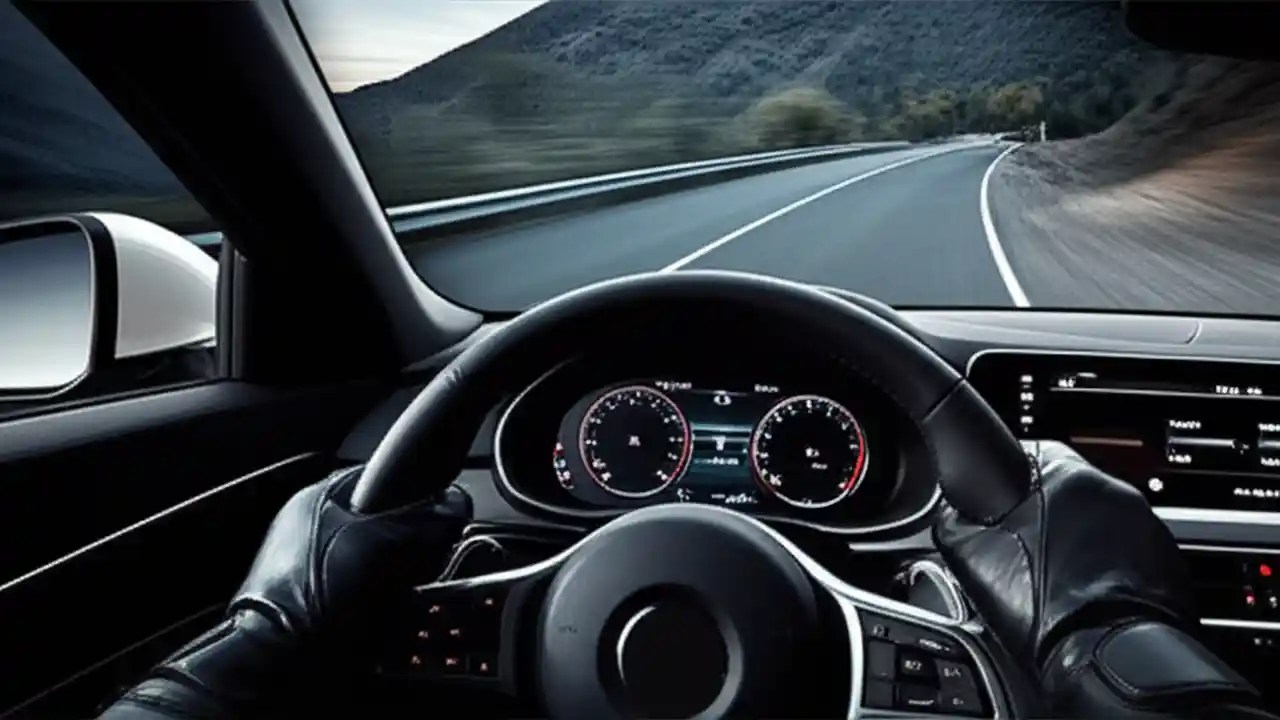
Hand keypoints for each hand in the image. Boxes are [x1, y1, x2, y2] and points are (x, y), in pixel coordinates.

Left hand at [102, 467, 469, 718]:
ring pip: (391, 563)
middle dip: (413, 545)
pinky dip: (393, 607)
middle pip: (394, 524)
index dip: (418, 496)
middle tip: (417, 564)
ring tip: (400, 595)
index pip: (388, 478)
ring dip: (405, 579)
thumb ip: (423, 517)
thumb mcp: (379, 542)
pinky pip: (382, 597)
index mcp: (320, 499)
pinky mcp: (334, 608)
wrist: (279, 670)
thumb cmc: (307, 601)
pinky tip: (390, 616)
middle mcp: (320, 531)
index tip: (435, 520)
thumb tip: (455, 505)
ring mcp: (323, 572)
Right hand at [935, 440, 1261, 716]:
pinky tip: (1087, 596)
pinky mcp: (1169, 562)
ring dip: (1081, 542)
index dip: (1011, 483)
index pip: (1034, 453)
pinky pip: (1130, 555)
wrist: (1105, 658)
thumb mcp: (969, 554)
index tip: (1001, 510)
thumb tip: (953, 512)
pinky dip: (1110, 570)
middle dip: (1047, 515)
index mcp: (1069, 476)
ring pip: (1101, 524)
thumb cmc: (1045, 607)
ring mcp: (1150, 528)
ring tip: (1058, 580)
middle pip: (1070, 491)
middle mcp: (1117, 492)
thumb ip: (959, 517)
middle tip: (1023, 552)